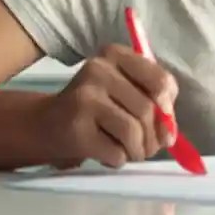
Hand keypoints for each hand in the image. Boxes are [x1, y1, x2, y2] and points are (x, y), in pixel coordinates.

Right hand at [34, 44, 178, 168]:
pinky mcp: (76, 127)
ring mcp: (85, 97)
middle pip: (147, 109)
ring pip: (133, 131)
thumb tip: (169, 133)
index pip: (160, 81)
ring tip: (131, 153)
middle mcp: (99, 69)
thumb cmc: (96, 107)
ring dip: (138, 151)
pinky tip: (109, 154)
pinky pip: (115, 151)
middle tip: (149, 148)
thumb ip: (152, 100)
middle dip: (154, 137)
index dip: (168, 108)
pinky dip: (119, 159)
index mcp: (116, 54)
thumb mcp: (124, 90)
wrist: (46, 124)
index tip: (164, 124)